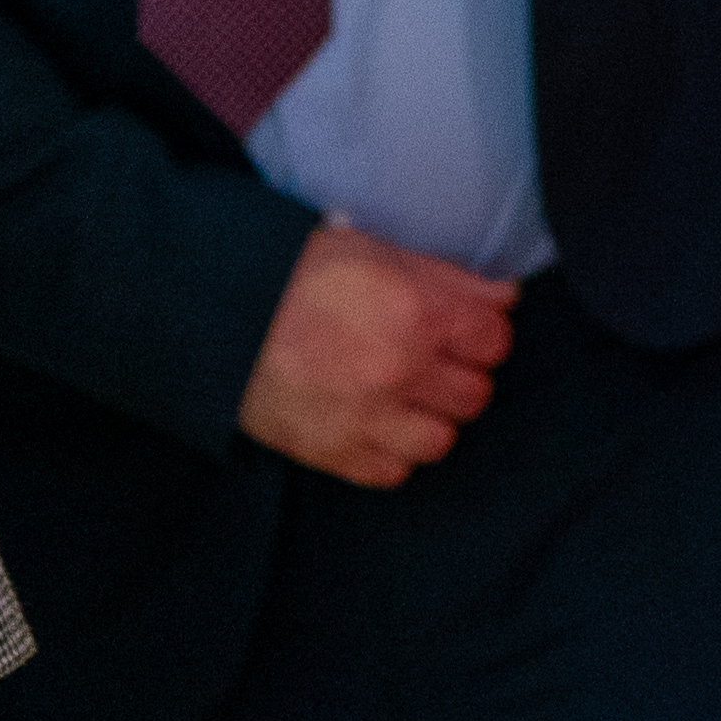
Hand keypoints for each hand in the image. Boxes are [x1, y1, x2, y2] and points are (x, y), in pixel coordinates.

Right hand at [234, 221, 516, 488]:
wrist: (216, 314)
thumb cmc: (292, 271)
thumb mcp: (375, 250)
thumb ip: (446, 277)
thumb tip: (503, 297)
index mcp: (415, 313)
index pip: (494, 340)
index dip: (483, 331)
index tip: (467, 329)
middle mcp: (400, 372)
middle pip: (475, 393)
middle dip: (460, 374)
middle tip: (432, 359)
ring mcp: (369, 419)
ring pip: (441, 439)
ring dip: (430, 417)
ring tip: (405, 395)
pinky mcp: (336, 453)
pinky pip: (393, 470)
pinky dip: (391, 449)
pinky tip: (374, 421)